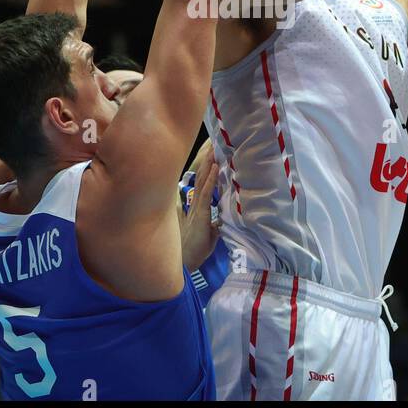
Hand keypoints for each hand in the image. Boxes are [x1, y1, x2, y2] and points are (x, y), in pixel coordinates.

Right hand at [180, 144, 221, 271]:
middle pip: (202, 178)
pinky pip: (206, 193)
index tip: (214, 155)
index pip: (203, 184)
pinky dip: (210, 179)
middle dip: (208, 162)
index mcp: (197, 208)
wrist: (187, 263)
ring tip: (214, 149)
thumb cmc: (196, 250)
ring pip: (203, 182)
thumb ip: (214, 224)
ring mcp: (196, 208)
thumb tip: (221, 217)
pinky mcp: (200, 214)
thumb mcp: (209, 234)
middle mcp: (195, 204)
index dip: (208, 170)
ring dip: (210, 165)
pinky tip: (215, 167)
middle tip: (214, 144)